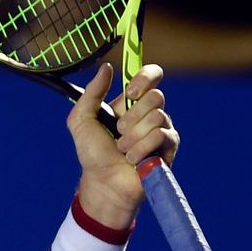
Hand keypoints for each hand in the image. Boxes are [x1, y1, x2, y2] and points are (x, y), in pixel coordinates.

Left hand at [65, 62, 178, 229]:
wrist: (102, 183)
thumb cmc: (92, 155)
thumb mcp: (81, 120)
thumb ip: (92, 93)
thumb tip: (107, 67)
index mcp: (132, 103)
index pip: (151, 76)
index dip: (145, 77)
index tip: (129, 92)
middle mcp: (150, 113)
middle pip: (156, 96)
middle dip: (132, 116)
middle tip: (119, 131)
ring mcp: (162, 129)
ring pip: (157, 117)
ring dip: (133, 136)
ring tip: (122, 150)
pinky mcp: (169, 147)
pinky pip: (161, 135)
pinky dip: (141, 148)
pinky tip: (132, 159)